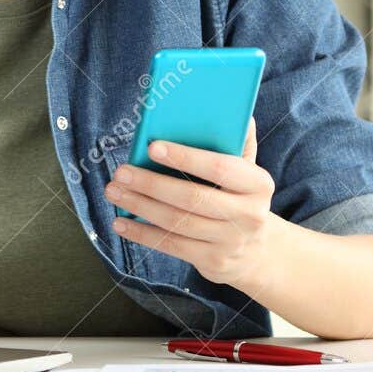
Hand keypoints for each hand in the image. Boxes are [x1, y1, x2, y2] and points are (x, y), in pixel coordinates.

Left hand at [103, 117, 275, 290]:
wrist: (258, 250)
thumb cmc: (240, 197)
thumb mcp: (246, 171)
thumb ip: (235, 142)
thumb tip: (230, 111)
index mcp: (258, 184)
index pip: (220, 168)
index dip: (185, 157)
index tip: (152, 146)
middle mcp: (248, 215)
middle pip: (192, 198)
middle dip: (151, 183)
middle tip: (121, 172)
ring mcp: (230, 241)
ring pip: (177, 223)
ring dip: (139, 207)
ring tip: (114, 192)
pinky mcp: (213, 261)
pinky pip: (172, 246)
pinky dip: (142, 233)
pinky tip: (121, 223)